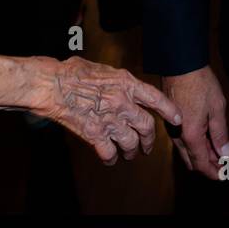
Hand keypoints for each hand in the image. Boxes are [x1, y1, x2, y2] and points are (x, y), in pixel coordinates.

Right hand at [35, 56, 181, 165]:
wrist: (51, 84)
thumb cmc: (71, 72)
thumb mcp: (102, 68)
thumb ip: (116, 79)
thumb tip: (120, 84)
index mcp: (126, 83)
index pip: (156, 99)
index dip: (170, 111)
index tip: (177, 120)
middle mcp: (122, 102)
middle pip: (146, 126)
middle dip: (149, 139)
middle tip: (147, 146)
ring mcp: (109, 119)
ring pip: (131, 142)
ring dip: (132, 151)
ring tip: (130, 154)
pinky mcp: (94, 134)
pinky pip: (109, 152)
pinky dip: (110, 158)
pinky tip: (109, 159)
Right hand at [161, 66, 228, 180]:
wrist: (180, 65)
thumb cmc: (200, 84)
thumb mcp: (217, 109)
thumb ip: (220, 134)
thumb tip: (226, 154)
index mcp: (190, 135)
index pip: (201, 164)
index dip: (214, 172)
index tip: (224, 175)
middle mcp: (177, 136)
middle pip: (192, 161)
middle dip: (208, 166)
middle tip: (223, 165)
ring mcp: (172, 128)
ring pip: (186, 152)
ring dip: (201, 155)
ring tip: (218, 152)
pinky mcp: (170, 120)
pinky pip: (182, 141)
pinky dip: (194, 146)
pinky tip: (205, 140)